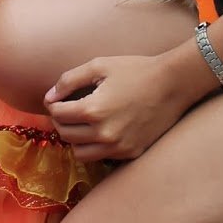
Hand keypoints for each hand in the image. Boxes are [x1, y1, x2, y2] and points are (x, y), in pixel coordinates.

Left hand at [44, 52, 190, 162]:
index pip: (58, 115)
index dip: (53, 105)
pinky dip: (96, 146)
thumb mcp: (99, 66)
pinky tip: (101, 130)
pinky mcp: (131, 153)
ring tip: (82, 123)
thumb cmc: (135, 70)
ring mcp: (119, 147)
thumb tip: (49, 97)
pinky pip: (102, 157)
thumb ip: (69, 80)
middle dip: (61, 121)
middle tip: (66, 110)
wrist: (173, 84)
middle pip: (66, 135)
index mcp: (93, 110)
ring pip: (80, 153)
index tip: (57, 99)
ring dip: (76, 139)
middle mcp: (104, 134)